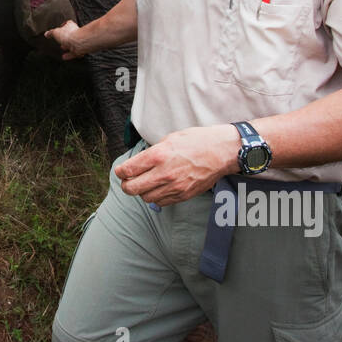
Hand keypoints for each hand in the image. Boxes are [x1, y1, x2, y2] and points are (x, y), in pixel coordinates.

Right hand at [45, 20, 83, 58]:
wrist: (78, 42)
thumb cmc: (69, 34)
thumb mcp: (55, 32)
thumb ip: (51, 33)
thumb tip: (46, 33)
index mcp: (70, 26)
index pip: (67, 23)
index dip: (63, 26)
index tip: (60, 29)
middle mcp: (76, 32)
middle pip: (70, 35)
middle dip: (65, 38)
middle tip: (61, 40)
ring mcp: (79, 41)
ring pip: (73, 44)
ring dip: (68, 46)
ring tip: (62, 48)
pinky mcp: (80, 49)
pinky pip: (74, 52)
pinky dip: (69, 55)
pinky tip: (65, 57)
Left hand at [114, 125, 238, 205]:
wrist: (221, 152)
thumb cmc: (196, 141)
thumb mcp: (169, 139)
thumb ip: (152, 152)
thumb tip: (138, 163)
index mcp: (158, 155)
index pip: (127, 170)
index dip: (120, 172)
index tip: (120, 171)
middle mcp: (164, 173)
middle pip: (132, 189)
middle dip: (126, 185)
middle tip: (128, 181)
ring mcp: (174, 187)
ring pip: (145, 198)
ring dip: (142, 191)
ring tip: (147, 183)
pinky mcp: (183, 195)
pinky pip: (161, 202)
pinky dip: (157, 197)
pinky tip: (160, 187)